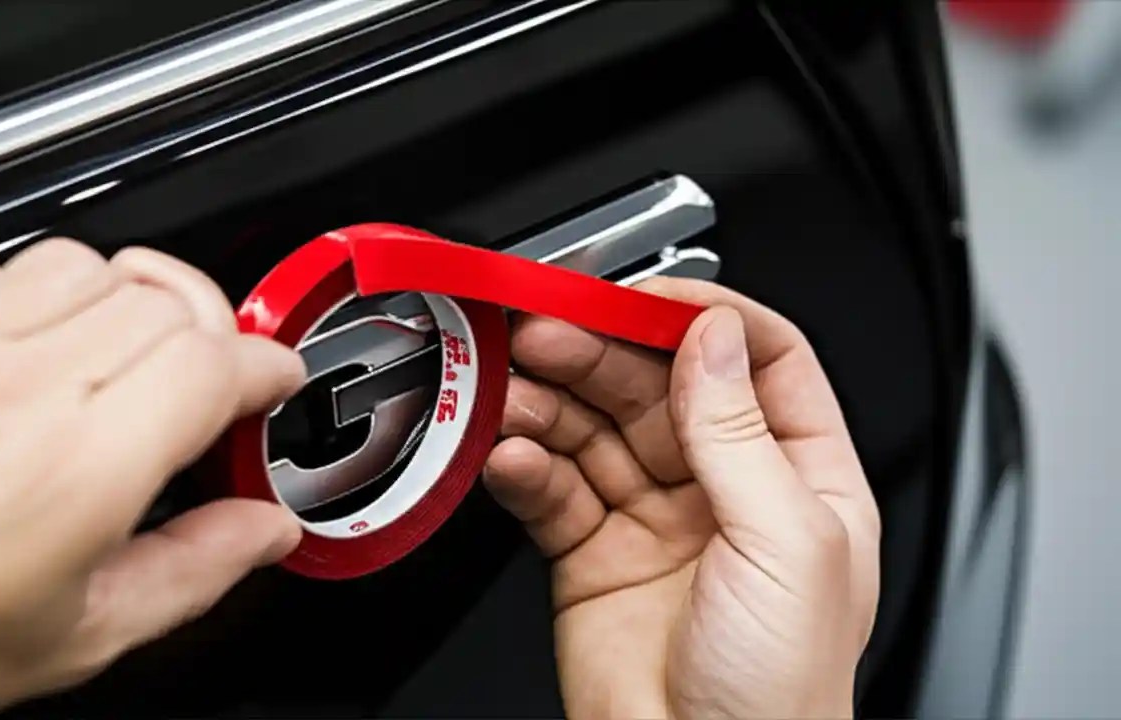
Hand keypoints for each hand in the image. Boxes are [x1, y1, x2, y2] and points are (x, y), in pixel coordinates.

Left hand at [0, 239, 304, 717]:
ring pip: (79, 265)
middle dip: (197, 341)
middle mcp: (4, 386)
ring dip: (109, 311)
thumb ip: (197, 571)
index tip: (269, 380)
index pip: (215, 361)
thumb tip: (264, 529)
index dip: (264, 365)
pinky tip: (2, 366)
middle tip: (185, 390)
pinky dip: (14, 304)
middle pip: (161, 299)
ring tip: (88, 375)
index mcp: (73, 469)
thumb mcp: (77, 636)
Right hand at [483, 278, 879, 718]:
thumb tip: (712, 336)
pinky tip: (513, 458)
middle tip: (546, 331)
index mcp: (798, 477)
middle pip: (658, 385)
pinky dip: (526, 466)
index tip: (642, 297)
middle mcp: (725, 489)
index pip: (755, 359)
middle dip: (600, 351)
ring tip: (512, 390)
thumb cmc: (781, 696)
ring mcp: (654, 519)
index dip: (700, 316)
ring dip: (550, 402)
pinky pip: (553, 488)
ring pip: (596, 429)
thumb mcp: (786, 544)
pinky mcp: (592, 554)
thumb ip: (740, 433)